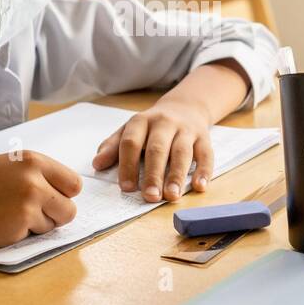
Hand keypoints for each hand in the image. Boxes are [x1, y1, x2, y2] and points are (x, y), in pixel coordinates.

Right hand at [0, 151, 81, 247]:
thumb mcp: (4, 166)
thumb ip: (34, 177)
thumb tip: (62, 196)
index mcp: (33, 160)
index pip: (74, 184)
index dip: (62, 194)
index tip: (49, 197)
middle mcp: (35, 182)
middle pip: (69, 210)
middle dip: (53, 215)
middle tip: (27, 212)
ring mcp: (27, 208)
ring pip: (51, 227)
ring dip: (33, 227)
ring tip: (3, 214)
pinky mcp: (15, 231)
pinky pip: (30, 239)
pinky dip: (16, 236)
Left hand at [92, 96, 214, 201]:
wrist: (185, 107)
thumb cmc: (153, 126)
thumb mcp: (130, 130)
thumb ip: (113, 146)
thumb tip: (97, 164)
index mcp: (141, 121)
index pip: (131, 142)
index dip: (128, 165)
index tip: (126, 187)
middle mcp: (164, 123)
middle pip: (157, 149)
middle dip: (153, 174)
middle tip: (150, 197)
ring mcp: (186, 130)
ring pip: (182, 152)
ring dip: (177, 175)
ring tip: (172, 196)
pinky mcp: (204, 138)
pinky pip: (206, 154)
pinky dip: (204, 171)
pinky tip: (199, 186)